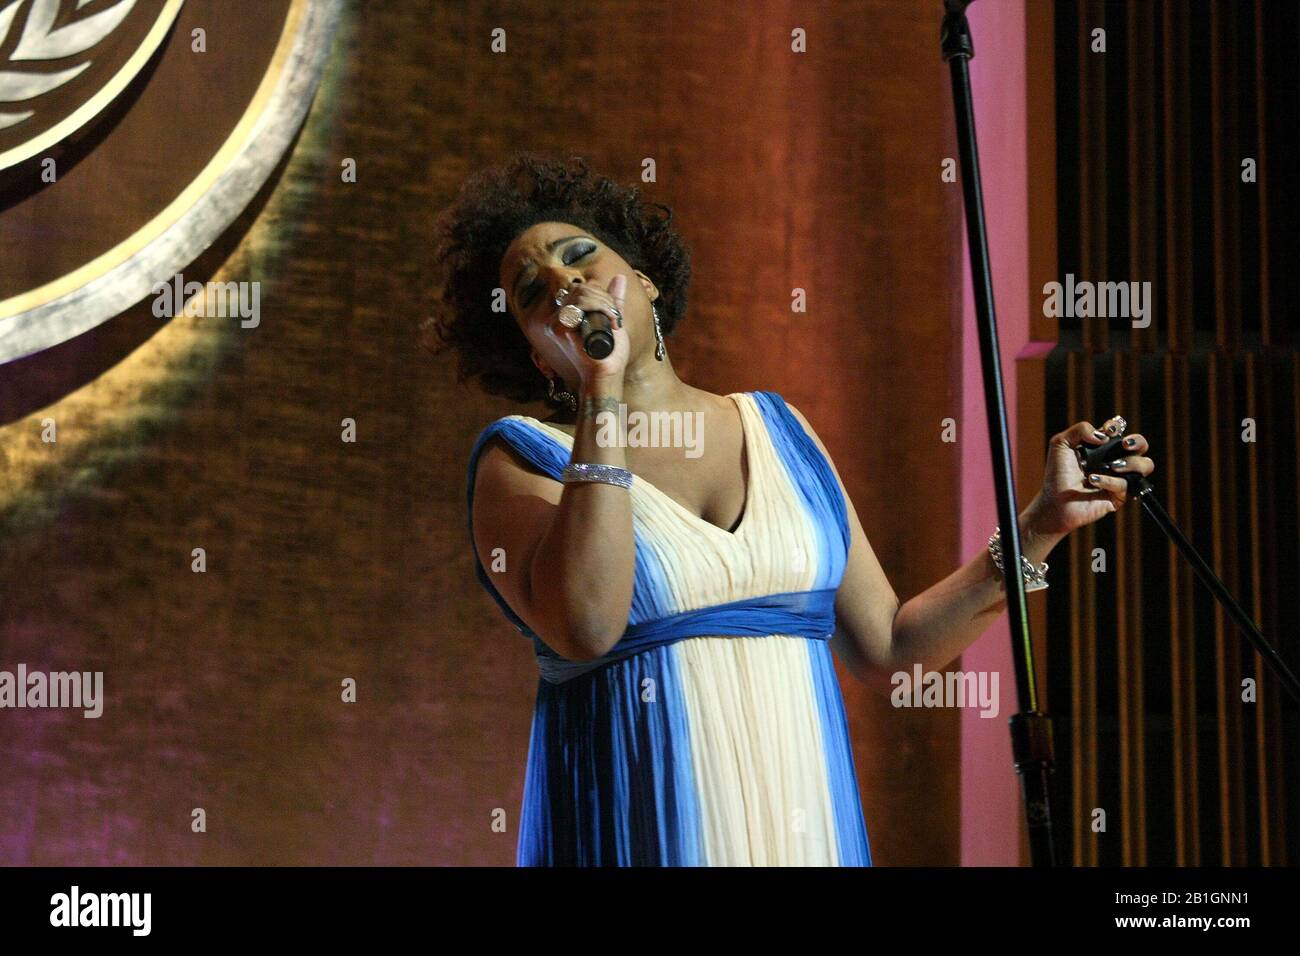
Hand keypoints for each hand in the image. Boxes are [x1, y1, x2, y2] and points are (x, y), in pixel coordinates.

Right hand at [542, 274, 630, 387]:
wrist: (607, 375)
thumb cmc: (609, 355)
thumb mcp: (613, 320)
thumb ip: (614, 300)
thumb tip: (619, 278)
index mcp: (568, 315)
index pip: (581, 289)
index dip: (601, 294)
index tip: (615, 313)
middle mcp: (558, 318)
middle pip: (581, 289)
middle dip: (605, 298)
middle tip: (616, 318)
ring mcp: (557, 324)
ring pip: (581, 294)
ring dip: (605, 304)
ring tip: (615, 322)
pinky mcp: (560, 329)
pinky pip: (578, 305)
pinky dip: (599, 308)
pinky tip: (610, 323)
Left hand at [1027, 416, 1156, 536]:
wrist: (1054, 500)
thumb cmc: (1057, 473)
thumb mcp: (1061, 444)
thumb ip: (1080, 430)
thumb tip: (1104, 436)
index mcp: (1103, 446)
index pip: (1119, 431)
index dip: (1117, 427)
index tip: (1108, 431)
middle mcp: (1115, 460)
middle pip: (1141, 445)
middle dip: (1138, 442)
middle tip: (1125, 445)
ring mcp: (1120, 478)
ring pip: (1145, 465)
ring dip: (1132, 463)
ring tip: (1113, 466)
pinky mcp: (1120, 496)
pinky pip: (1126, 485)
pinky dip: (1110, 481)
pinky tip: (1093, 480)